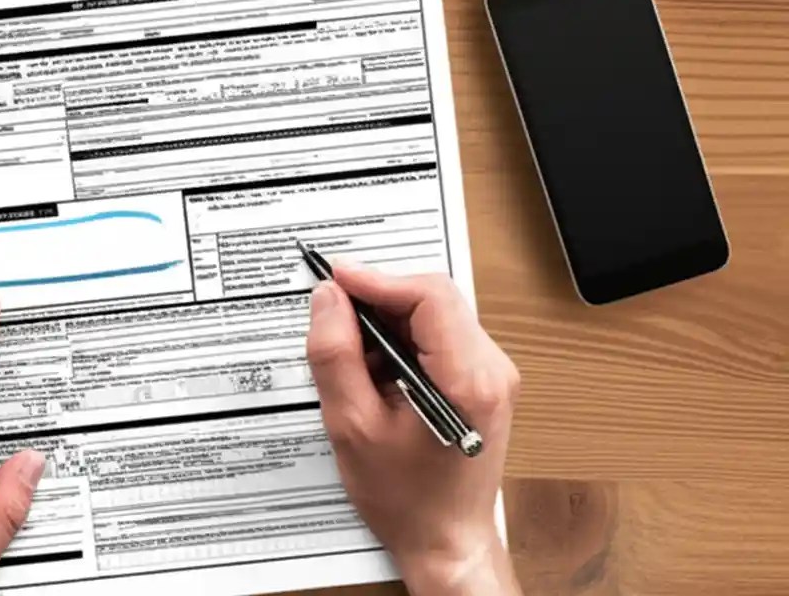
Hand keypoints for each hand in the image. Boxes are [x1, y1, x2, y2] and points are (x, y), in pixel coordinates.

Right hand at [306, 264, 521, 595]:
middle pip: (432, 299)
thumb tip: (328, 300)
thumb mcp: (352, 426)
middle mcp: (492, 369)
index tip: (335, 280)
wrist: (446, 540)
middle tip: (334, 321)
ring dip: (388, 324)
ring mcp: (491, 374)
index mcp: (468, 380)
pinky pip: (438, 337)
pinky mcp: (482, 380)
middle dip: (378, 301)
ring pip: (433, 315)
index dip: (376, 279)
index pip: (429, 295)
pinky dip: (401, 342)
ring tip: (355, 362)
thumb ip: (336, 355)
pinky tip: (377, 374)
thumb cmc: (406, 498)